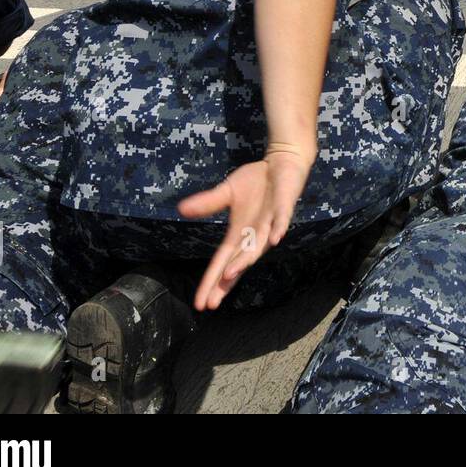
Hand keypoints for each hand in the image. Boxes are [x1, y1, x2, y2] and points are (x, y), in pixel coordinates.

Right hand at [176, 149, 311, 310]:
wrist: (280, 163)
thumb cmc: (255, 181)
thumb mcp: (226, 192)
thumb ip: (207, 203)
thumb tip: (181, 209)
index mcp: (240, 233)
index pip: (222, 262)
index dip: (212, 281)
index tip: (200, 303)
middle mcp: (255, 234)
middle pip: (237, 263)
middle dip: (226, 282)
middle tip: (213, 302)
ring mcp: (270, 222)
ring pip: (257, 246)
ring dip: (245, 260)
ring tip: (231, 274)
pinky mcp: (284, 207)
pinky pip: (281, 220)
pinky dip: (278, 229)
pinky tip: (275, 240)